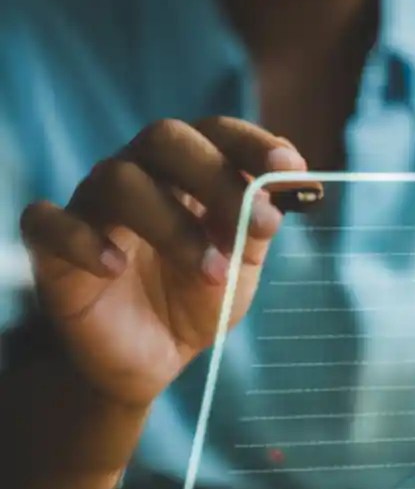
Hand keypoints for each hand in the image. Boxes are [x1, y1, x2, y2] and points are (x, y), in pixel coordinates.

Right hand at [18, 117, 313, 406]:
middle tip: (257, 227)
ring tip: (212, 274)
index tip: (291, 170)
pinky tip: (114, 267)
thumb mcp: (240, 265)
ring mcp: (92, 205)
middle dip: (217, 177)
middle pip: (165, 139)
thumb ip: (257, 226)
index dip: (252, 143)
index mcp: (187, 171)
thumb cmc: (197, 296)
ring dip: (174, 225)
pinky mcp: (51, 245)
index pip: (215, 132)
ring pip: (119, 181)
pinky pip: (49, 223)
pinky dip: (82, 239)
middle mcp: (138, 174)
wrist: (152, 356)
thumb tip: (286, 188)